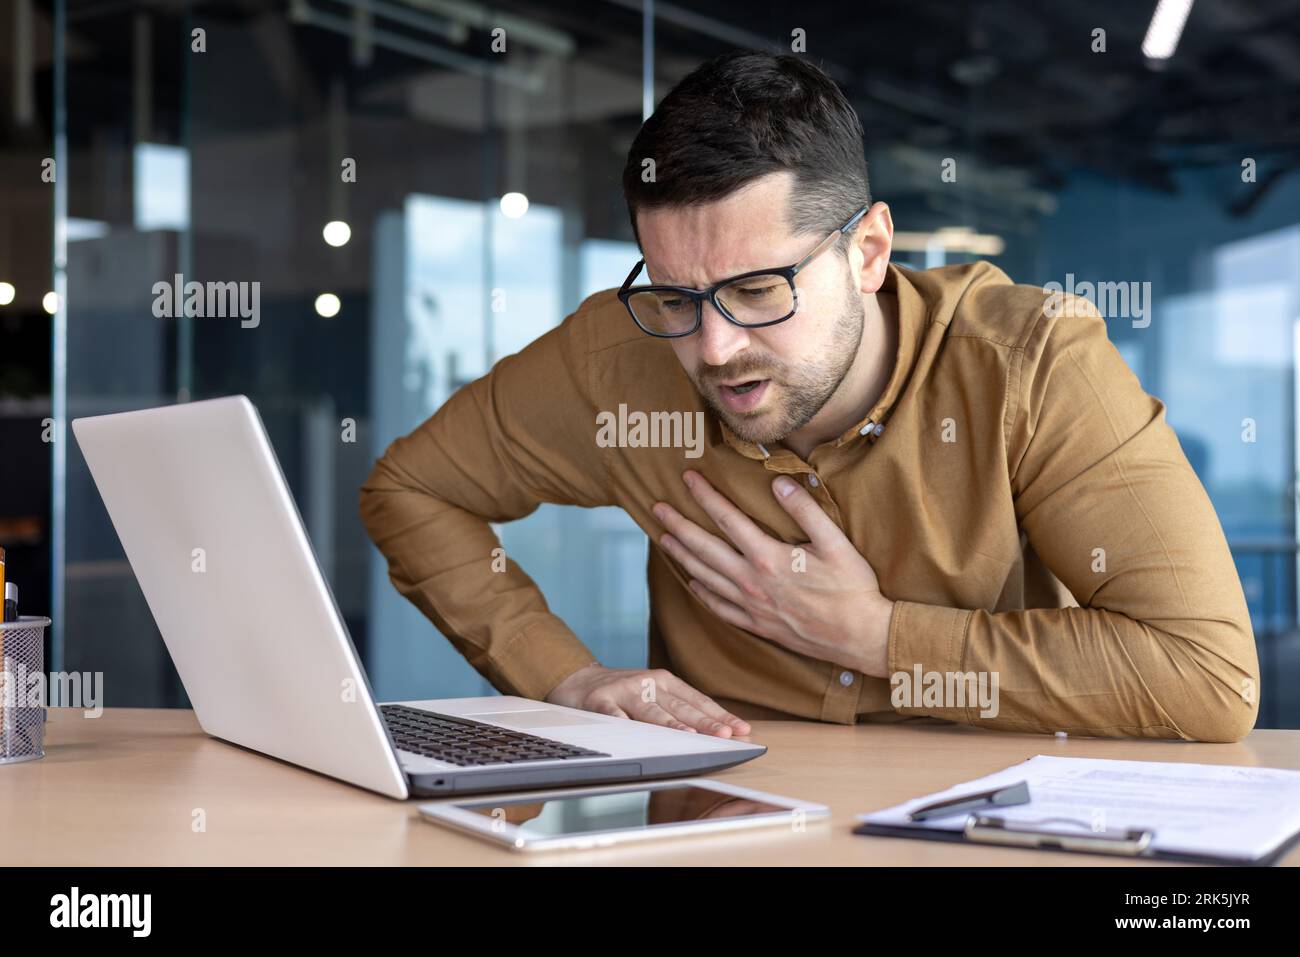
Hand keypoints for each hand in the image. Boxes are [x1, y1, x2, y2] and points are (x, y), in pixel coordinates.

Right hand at [546, 663, 751, 737]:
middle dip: (705, 722)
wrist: (577, 680)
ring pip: (652, 712)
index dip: (720, 715)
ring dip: (672, 725)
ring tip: (691, 737)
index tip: (741, 729)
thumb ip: (677, 708)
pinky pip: (616, 717)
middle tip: (726, 734)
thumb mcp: (652, 693)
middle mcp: (647, 683)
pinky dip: (629, 727)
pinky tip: (642, 737)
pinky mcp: (600, 702)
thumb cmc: (622, 693)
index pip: (698, 700)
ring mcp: (624, 691)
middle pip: (680, 707)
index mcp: (664, 680)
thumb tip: (714, 729)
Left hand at [652, 470, 893, 677]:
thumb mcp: (835, 543)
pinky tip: (692, 584)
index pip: (727, 519)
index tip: (687, 478)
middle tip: (657, 508)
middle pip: (704, 548)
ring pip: (705, 577)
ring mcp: (752, 606)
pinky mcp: (757, 625)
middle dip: (678, 525)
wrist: (861, 637)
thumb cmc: (853, 588)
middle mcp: (752, 582)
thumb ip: (805, 511)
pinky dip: (702, 594)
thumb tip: (777, 483)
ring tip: (663, 539)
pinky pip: (720, 608)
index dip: (705, 496)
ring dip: (682, 556)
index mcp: (768, 557)